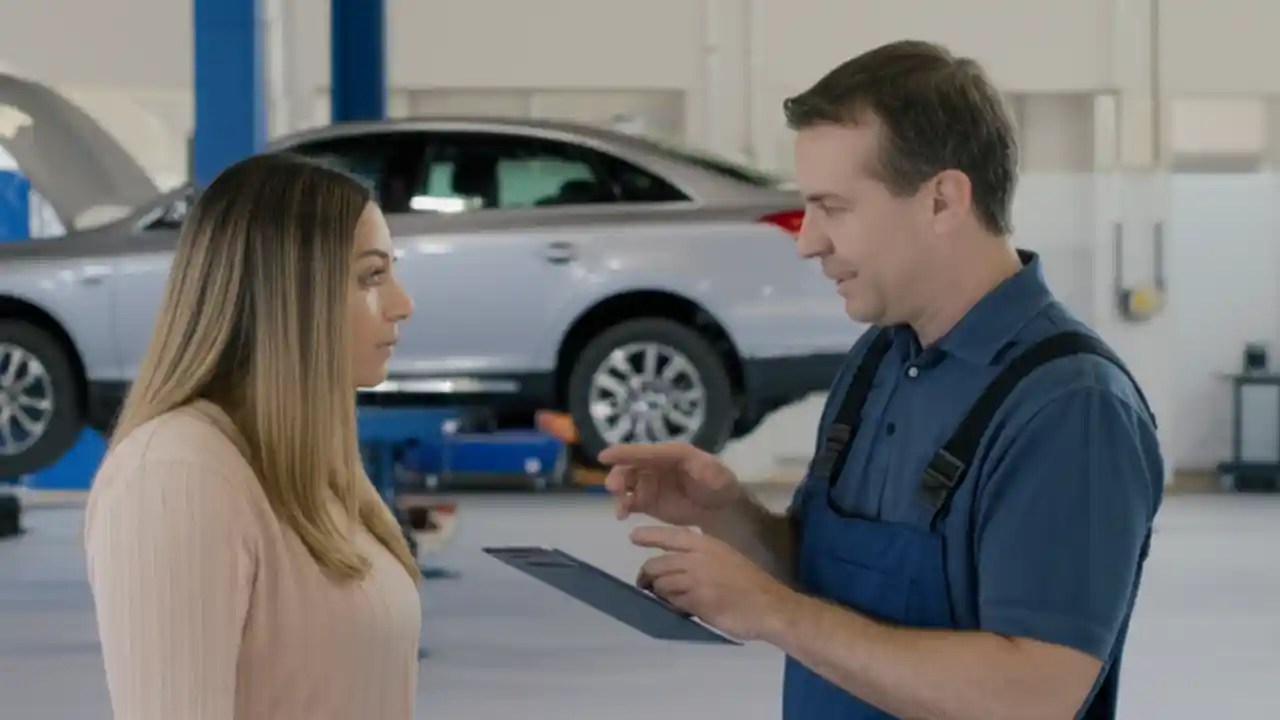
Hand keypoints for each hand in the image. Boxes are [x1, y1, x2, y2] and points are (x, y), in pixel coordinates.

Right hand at [598, 442, 741, 527]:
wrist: (721, 507)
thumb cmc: (718, 482)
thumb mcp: (711, 471)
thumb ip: (696, 464)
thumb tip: (679, 455)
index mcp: (669, 453)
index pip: (644, 451)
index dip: (624, 452)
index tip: (603, 456)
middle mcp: (654, 465)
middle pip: (630, 466)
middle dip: (619, 475)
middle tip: (613, 488)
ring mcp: (649, 483)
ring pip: (626, 484)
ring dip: (618, 492)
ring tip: (621, 508)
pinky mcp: (647, 502)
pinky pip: (630, 501)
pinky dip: (623, 506)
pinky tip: (623, 515)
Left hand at [632, 525, 796, 641]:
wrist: (769, 605)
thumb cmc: (750, 582)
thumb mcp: (726, 557)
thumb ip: (700, 557)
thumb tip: (674, 565)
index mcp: (706, 544)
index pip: (670, 535)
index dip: (649, 536)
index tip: (633, 537)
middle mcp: (697, 559)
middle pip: (657, 564)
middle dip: (647, 575)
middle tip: (645, 583)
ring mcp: (695, 580)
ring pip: (661, 585)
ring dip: (660, 592)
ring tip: (668, 597)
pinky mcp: (696, 601)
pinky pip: (673, 602)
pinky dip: (672, 605)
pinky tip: (681, 607)